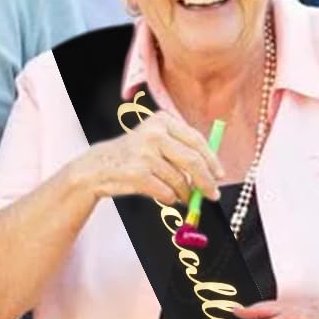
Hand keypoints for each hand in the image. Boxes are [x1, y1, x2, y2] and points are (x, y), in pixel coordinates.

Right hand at [80, 113, 224, 206]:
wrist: (98, 166)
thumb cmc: (133, 155)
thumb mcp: (156, 139)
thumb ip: (182, 148)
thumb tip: (213, 170)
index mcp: (162, 120)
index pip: (196, 140)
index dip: (212, 160)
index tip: (220, 175)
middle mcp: (154, 134)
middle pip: (193, 161)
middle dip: (206, 181)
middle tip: (213, 194)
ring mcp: (144, 154)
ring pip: (179, 180)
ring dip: (184, 193)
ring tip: (182, 196)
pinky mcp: (137, 174)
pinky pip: (166, 192)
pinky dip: (169, 198)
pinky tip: (165, 195)